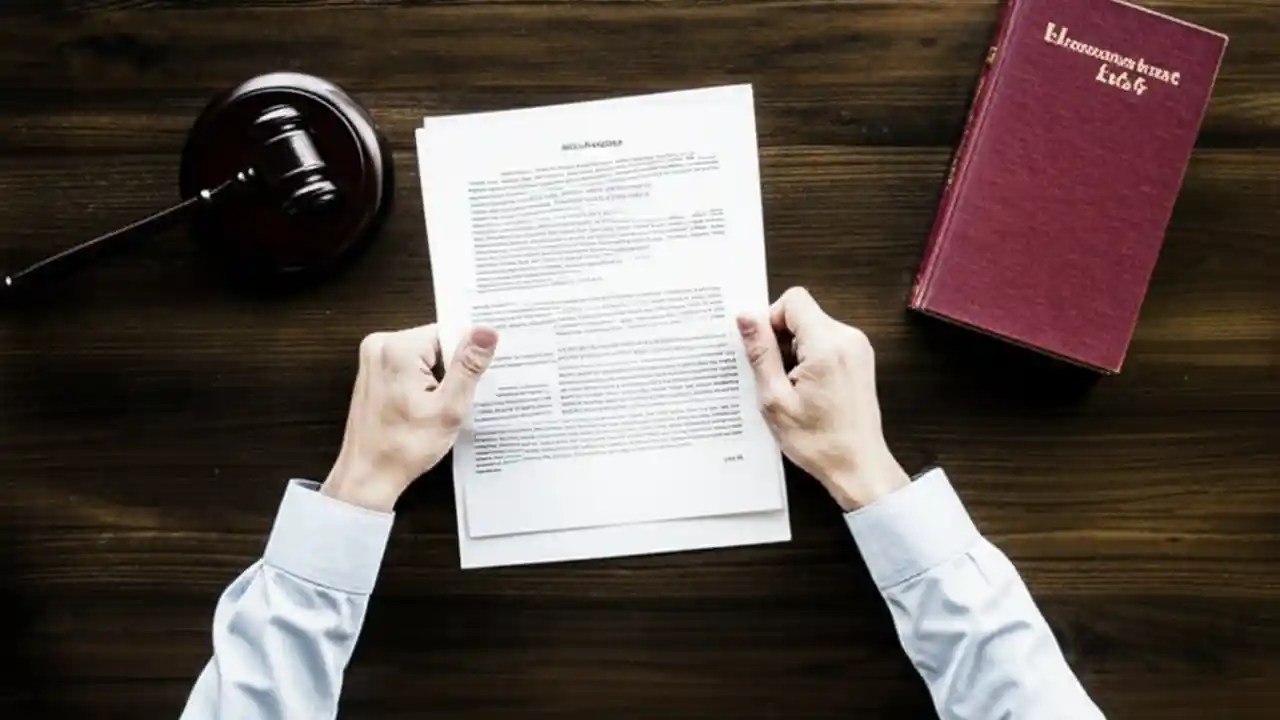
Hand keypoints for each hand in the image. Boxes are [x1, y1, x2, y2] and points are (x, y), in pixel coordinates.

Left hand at [321, 324, 498, 511]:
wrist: (368, 476)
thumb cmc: (404, 447)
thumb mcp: (449, 408)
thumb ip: (468, 366)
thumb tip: (487, 332)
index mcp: (398, 348)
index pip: (448, 332)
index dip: (465, 357)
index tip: (473, 380)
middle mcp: (380, 345)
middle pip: (435, 342)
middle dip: (452, 369)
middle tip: (455, 400)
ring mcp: (373, 358)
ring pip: (424, 355)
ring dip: (438, 378)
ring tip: (437, 407)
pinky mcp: (373, 372)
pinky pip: (409, 365)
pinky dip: (423, 382)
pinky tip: (426, 407)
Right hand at [737, 288, 907, 510]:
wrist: (858, 466)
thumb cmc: (818, 441)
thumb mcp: (774, 399)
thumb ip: (760, 352)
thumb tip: (746, 317)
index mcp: (827, 345)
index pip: (793, 300)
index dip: (771, 319)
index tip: (764, 351)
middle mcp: (848, 338)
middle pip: (803, 313)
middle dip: (781, 339)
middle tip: (776, 377)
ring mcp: (858, 348)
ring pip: (813, 328)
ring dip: (795, 351)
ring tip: (792, 388)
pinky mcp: (860, 358)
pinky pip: (826, 342)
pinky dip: (810, 358)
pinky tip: (805, 389)